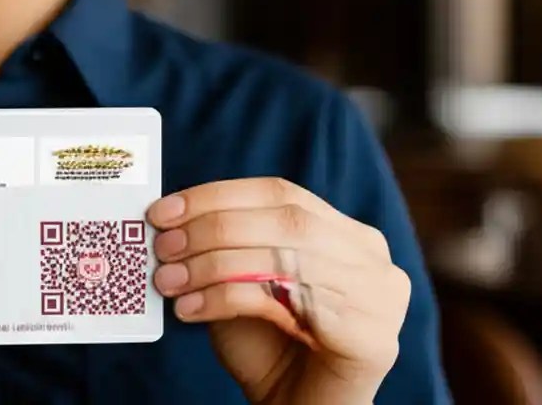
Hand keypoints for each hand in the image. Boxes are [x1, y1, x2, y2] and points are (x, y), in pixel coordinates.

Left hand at [147, 178, 409, 404]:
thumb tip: (170, 218)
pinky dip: (228, 299)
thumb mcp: (242, 282)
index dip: (218, 197)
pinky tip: (191, 311)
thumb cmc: (269, 348)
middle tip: (162, 245)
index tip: (164, 210)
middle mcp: (371, 258)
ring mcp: (379, 297)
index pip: (281, 193)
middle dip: (213, 228)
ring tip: (168, 280)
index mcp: (346, 234)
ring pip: (285, 258)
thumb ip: (224, 246)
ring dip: (213, 264)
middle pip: (286, 220)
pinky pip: (288, 302)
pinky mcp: (372, 338)